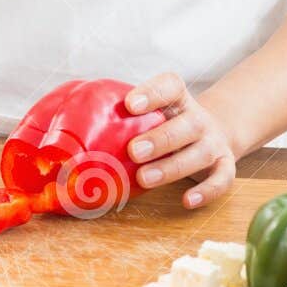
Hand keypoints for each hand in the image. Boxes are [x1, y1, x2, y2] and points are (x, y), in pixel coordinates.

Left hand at [123, 72, 236, 209]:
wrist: (214, 131)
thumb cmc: (167, 123)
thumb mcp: (151, 112)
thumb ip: (121, 116)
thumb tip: (61, 124)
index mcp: (178, 98)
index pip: (170, 86)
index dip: (152, 93)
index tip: (130, 104)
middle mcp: (198, 117)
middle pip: (186, 124)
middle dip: (160, 138)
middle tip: (133, 150)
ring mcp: (214, 142)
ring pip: (200, 153)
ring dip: (172, 166)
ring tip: (145, 178)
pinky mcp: (225, 165)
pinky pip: (222, 180)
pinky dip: (207, 191)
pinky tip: (187, 201)